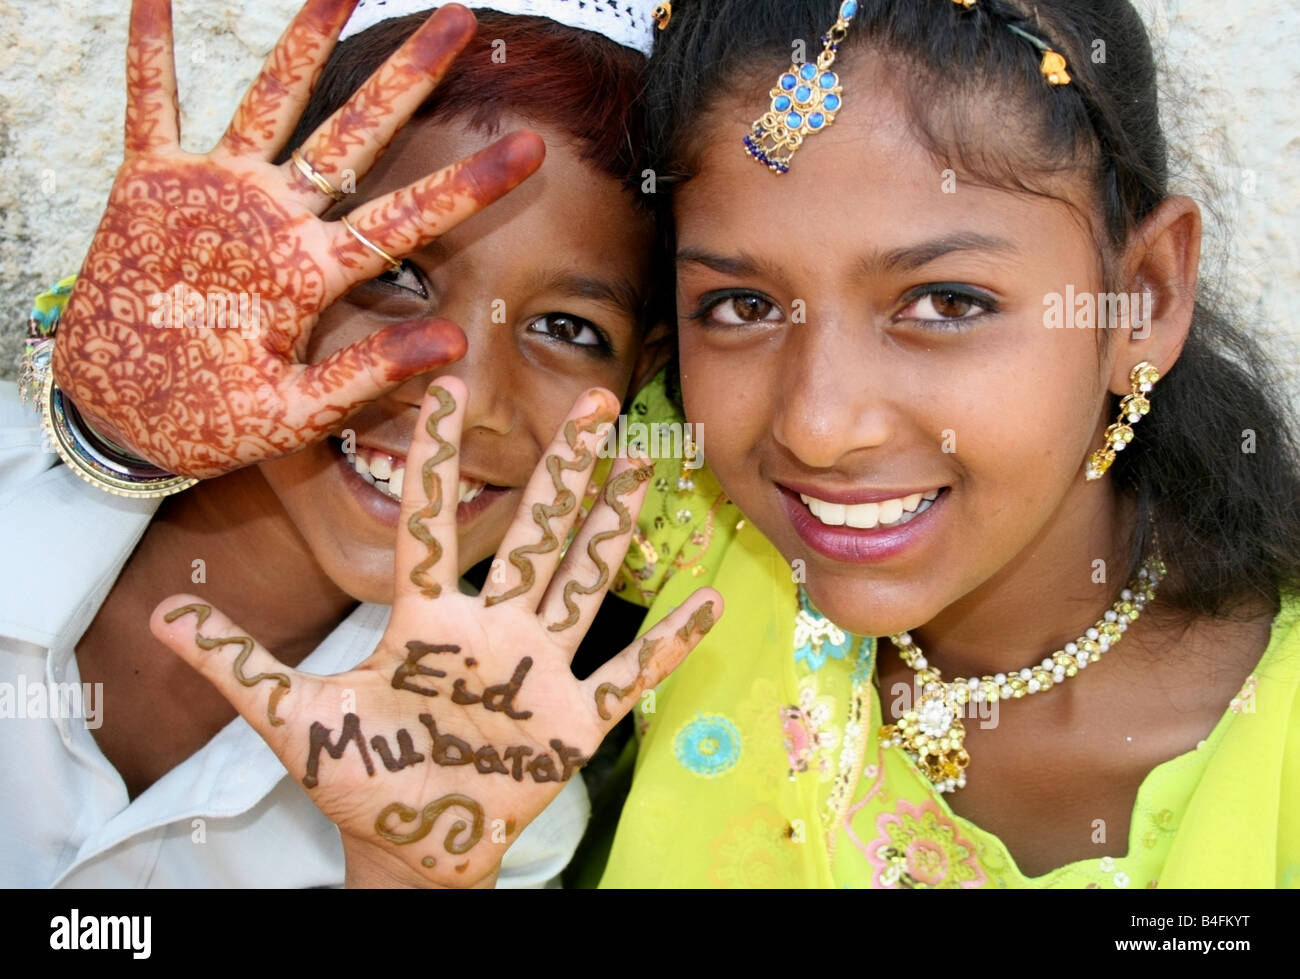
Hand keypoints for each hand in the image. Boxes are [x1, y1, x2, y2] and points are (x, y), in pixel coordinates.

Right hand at [54, 0, 544, 477]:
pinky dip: (152, 56)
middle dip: (406, 79)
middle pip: (355, 136)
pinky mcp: (151, 187)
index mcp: (317, 273)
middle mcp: (281, 221)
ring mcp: (221, 197)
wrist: (133, 417)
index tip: (534, 149)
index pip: (409, 218)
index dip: (469, 184)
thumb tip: (454, 343)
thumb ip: (368, 376)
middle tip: (461, 19)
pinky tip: (156, 0)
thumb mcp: (296, 412)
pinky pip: (151, 108)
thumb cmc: (217, 422)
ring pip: (270, 102)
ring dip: (303, 42)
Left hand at [149, 378, 721, 886]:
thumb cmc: (361, 778)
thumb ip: (235, 667)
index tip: (444, 387)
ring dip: (616, 528)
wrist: (413, 845)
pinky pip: (629, 677)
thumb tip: (158, 615)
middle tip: (594, 404)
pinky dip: (669, 644)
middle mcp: (490, 631)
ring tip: (648, 464)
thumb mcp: (292, 720)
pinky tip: (709, 601)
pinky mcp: (572, 723)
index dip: (433, 458)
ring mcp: (538, 671)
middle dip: (563, 472)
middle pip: (531, 536)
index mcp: (426, 623)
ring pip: (584, 584)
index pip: (429, 525)